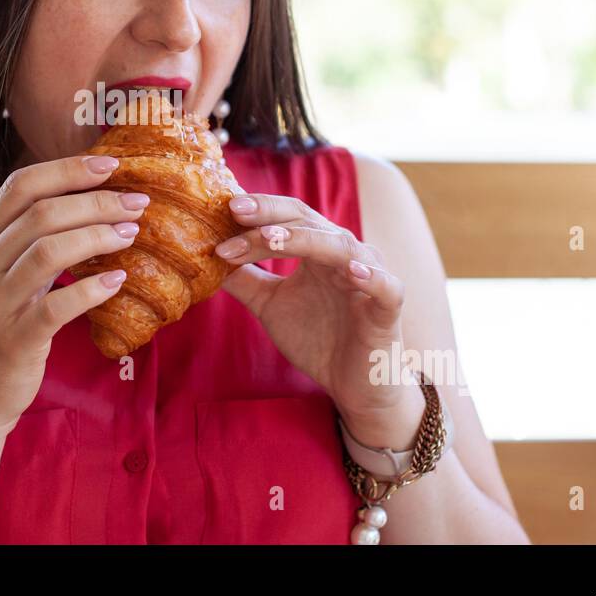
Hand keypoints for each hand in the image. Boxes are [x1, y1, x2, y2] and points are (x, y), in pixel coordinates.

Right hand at [0, 154, 150, 441]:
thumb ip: (25, 245)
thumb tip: (83, 208)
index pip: (20, 187)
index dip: (67, 169)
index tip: (110, 165)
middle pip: (41, 214)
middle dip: (95, 202)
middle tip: (136, 203)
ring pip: (48, 252)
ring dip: (97, 236)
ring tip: (132, 233)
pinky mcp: (12, 342)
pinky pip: (55, 307)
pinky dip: (90, 290)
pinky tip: (118, 282)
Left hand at [215, 193, 424, 447]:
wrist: (355, 386)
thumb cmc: (318, 339)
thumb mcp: (270, 306)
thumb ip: (245, 281)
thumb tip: (207, 258)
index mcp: (317, 249)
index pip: (284, 219)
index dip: (254, 215)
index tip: (220, 214)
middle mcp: (343, 253)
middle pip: (308, 220)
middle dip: (271, 214)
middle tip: (236, 209)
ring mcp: (369, 276)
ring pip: (339, 246)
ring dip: (305, 240)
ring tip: (270, 238)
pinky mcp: (388, 307)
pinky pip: (384, 286)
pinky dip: (370, 276)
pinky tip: (352, 271)